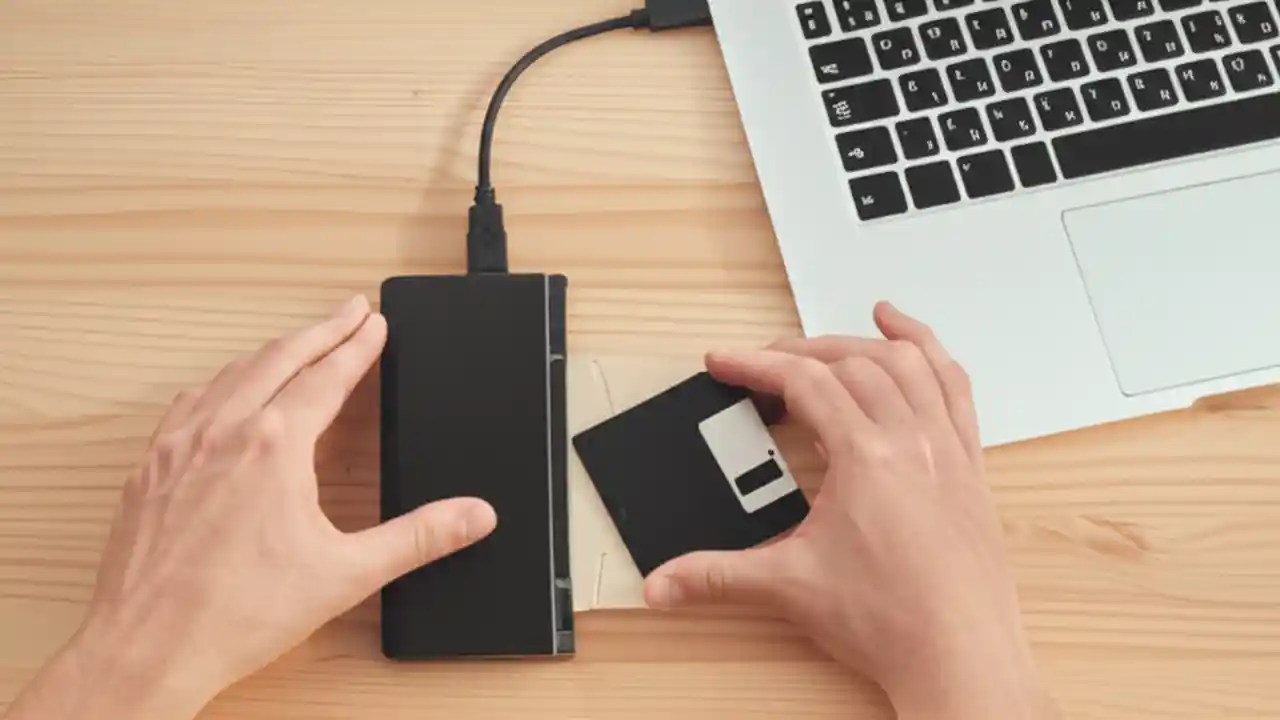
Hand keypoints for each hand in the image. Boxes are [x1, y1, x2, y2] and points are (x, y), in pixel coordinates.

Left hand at [5, 296, 496, 719]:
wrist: (147, 648)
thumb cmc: (235, 614)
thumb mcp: (346, 573)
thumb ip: (418, 537)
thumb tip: (472, 516)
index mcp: (275, 447)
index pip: (328, 375)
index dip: (358, 345)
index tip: (375, 323)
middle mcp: (224, 432)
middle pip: (280, 357)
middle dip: (321, 329)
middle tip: (349, 309)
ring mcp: (180, 446)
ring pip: (231, 373)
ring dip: (272, 350)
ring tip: (298, 342)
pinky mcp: (150, 468)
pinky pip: (190, 402)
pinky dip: (221, 381)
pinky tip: (225, 391)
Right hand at [644, 303, 1055, 719]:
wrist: (960, 659)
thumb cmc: (893, 622)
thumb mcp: (790, 587)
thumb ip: (716, 577)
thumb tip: (662, 583)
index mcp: (867, 457)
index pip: (803, 382)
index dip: (755, 364)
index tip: (725, 362)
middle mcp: (911, 441)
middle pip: (852, 363)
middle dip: (799, 352)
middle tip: (762, 363)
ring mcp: (947, 450)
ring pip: (909, 364)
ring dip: (864, 341)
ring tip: (834, 331)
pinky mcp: (971, 468)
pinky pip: (957, 389)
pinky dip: (933, 353)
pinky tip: (914, 342)